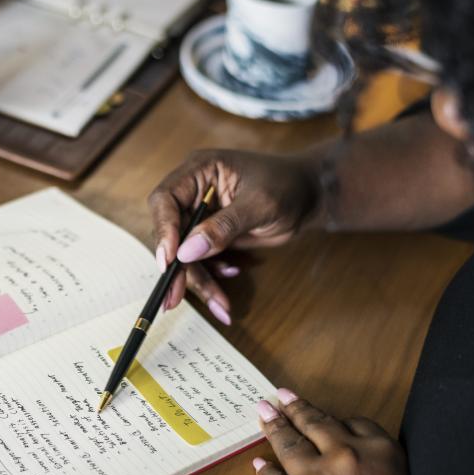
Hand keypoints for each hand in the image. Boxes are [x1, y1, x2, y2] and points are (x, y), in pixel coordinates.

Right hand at [147, 149, 320, 323]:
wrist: (310, 195)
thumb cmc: (289, 186)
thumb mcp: (260, 204)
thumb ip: (223, 226)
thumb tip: (186, 252)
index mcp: (199, 171)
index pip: (164, 199)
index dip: (163, 230)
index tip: (169, 261)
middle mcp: (193, 192)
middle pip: (170, 232)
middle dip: (177, 267)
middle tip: (174, 298)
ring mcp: (200, 214)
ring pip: (183, 252)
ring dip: (197, 279)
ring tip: (219, 303)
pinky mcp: (209, 234)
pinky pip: (199, 259)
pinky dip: (211, 275)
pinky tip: (232, 271)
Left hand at [253, 389, 426, 474]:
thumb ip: (372, 464)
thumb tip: (341, 450)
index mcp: (381, 452)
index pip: (352, 421)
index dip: (332, 418)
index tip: (317, 409)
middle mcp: (345, 457)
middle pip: (314, 424)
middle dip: (295, 409)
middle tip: (281, 397)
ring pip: (288, 444)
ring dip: (274, 426)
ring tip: (264, 415)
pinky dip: (264, 472)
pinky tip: (260, 464)